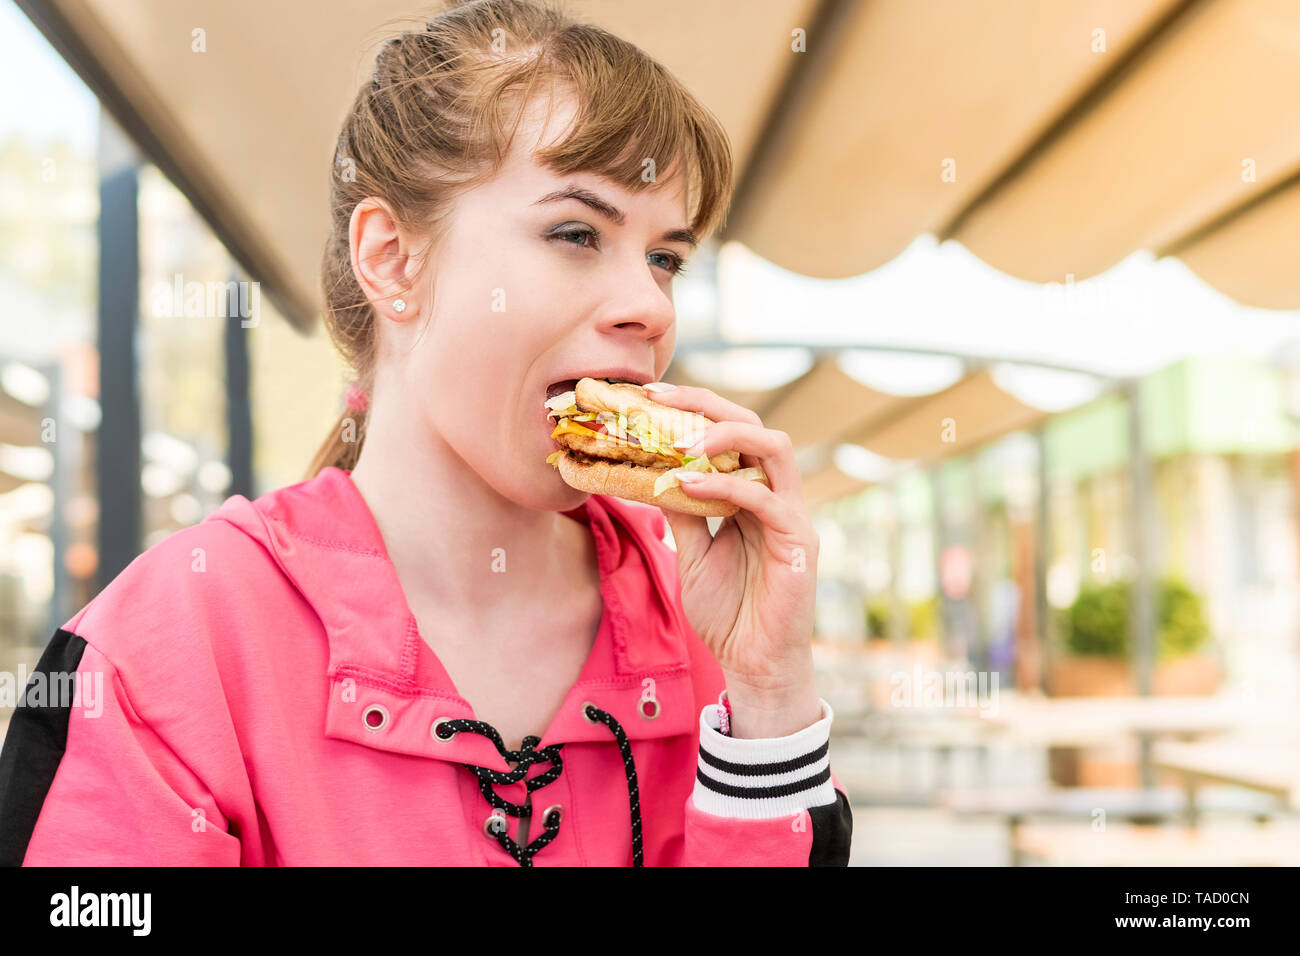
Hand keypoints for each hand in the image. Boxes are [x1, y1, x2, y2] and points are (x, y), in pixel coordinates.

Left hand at [644, 382, 821, 736]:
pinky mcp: (797, 542)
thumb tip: (652, 474)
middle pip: (753, 425)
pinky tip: (688, 486)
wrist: (753, 664)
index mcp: (751, 492)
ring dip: (724, 435)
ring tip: (679, 441)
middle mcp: (775, 494)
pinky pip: (765, 500)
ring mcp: (791, 515)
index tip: (648, 397)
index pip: (729, 433)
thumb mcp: (691, 554)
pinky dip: (725, 487)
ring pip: (774, 447)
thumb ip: (682, 514)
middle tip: (660, 399)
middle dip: (706, 405)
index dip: (693, 409)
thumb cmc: (728, 611)